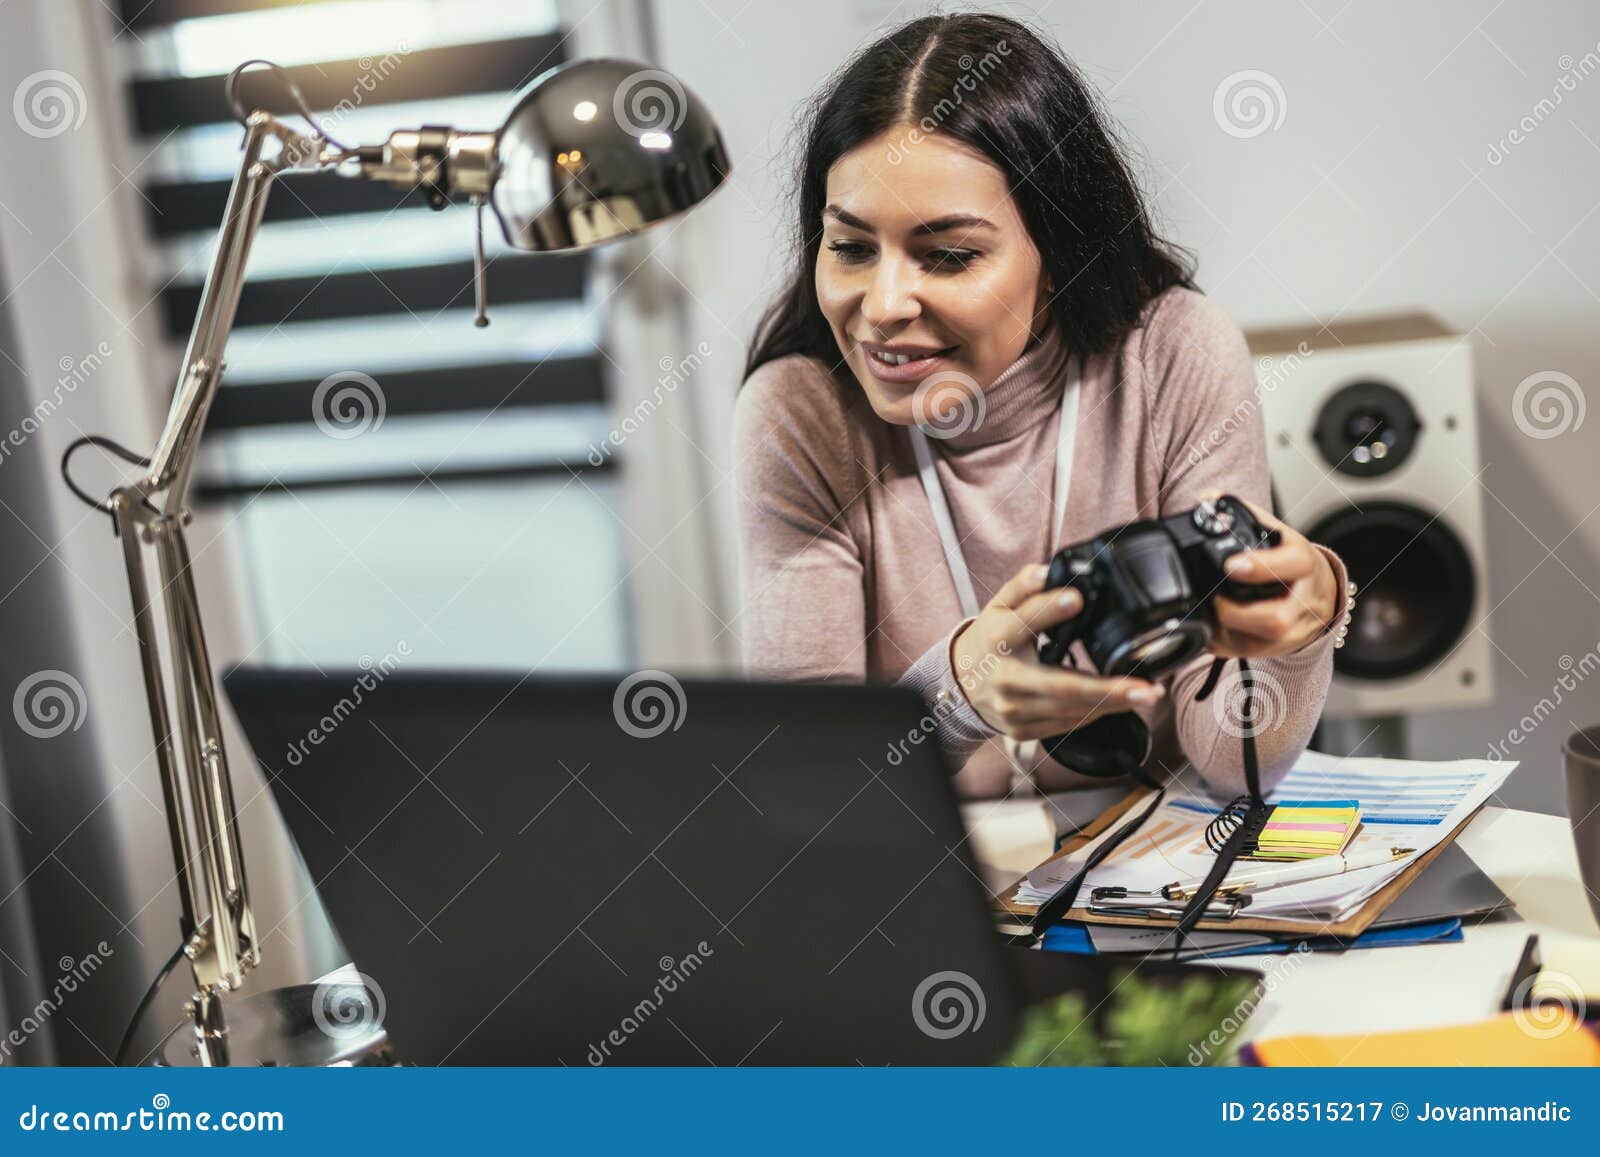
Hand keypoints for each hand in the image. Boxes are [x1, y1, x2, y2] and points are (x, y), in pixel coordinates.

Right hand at [950, 562, 1165, 740]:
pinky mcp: (1022, 730)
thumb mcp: (999, 605)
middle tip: (1146, 689)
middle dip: (1108, 690)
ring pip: (1071, 711)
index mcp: (998, 638)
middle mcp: (1006, 678)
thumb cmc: (989, 639)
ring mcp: (1013, 710)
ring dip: (1113, 704)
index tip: (1077, 599)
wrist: (959, 684)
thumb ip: (1024, 585)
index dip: (1050, 610)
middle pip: (1062, 686)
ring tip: (1147, 694)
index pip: (1025, 622)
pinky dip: (1095, 713)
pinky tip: (1116, 704)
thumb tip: (1049, 570)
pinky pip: (1067, 725)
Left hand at [1206, 493, 1339, 659]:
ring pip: (1264, 643)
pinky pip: (1247, 654)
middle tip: (1215, 599)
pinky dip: (1223, 643)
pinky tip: (1209, 630)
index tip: (1230, 564)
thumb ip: (1240, 513)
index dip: (1261, 566)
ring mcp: (1295, 630)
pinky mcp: (1280, 649)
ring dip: (1228, 631)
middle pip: (1276, 619)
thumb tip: (1205, 499)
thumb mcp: (1274, 531)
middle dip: (1237, 613)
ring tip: (1209, 614)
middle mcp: (1304, 600)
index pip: (1291, 565)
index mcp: (1304, 563)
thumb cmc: (1290, 560)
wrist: (1320, 591)